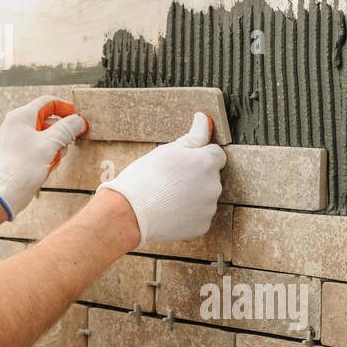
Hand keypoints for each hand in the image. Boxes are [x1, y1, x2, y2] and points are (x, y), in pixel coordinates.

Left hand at [0, 95, 88, 219]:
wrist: (5, 193)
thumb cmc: (22, 167)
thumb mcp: (50, 144)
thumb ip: (67, 129)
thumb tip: (79, 120)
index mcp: (21, 116)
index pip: (48, 102)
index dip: (66, 109)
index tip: (78, 119)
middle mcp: (18, 125)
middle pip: (49, 121)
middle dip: (61, 134)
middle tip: (67, 144)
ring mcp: (19, 140)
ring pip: (47, 137)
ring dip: (56, 148)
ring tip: (52, 160)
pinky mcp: (21, 154)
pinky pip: (41, 149)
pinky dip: (48, 157)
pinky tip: (46, 168)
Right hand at [96, 112, 225, 250]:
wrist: (130, 212)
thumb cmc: (145, 178)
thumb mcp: (167, 151)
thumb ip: (193, 136)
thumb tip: (203, 119)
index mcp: (206, 163)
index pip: (216, 155)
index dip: (199, 156)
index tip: (184, 163)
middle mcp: (213, 186)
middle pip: (210, 177)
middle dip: (195, 177)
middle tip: (170, 180)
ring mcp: (208, 208)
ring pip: (205, 197)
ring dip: (192, 196)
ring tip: (167, 196)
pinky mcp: (202, 227)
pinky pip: (199, 216)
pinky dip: (188, 214)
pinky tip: (169, 211)